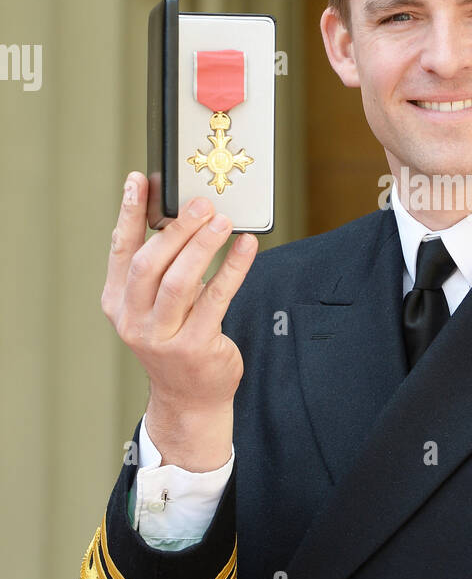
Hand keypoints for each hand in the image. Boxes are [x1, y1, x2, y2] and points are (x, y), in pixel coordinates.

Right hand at [101, 172, 258, 468]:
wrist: (190, 398)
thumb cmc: (176, 340)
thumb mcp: (156, 305)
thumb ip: (161, 267)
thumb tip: (181, 214)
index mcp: (118, 302)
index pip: (121, 249)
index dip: (130, 213)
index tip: (141, 180)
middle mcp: (133, 320)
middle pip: (149, 264)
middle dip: (176, 230)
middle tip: (201, 203)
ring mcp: (162, 337)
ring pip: (179, 282)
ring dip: (203, 246)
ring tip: (223, 221)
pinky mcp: (195, 347)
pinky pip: (216, 299)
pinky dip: (232, 269)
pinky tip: (246, 248)